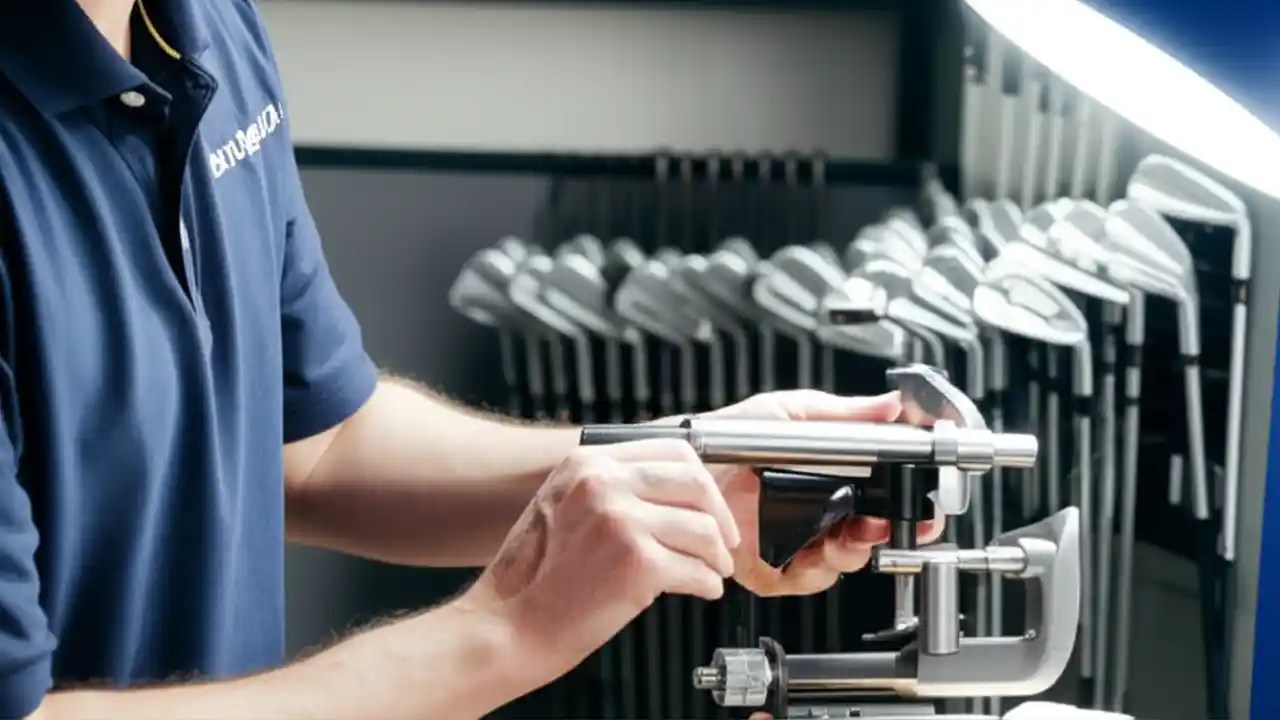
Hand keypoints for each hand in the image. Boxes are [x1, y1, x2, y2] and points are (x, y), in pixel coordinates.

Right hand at [460, 439, 740, 681]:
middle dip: (720, 516)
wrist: (508, 627)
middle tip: (724, 542)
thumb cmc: (533, 579)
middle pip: (696, 483)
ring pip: (703, 529)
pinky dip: (708, 584)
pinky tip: (701, 590)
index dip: (702, 481)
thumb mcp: (562, 506)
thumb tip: (674, 493)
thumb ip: (610, 488)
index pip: (672, 450)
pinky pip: (697, 570)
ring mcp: (621, 520)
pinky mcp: (637, 563)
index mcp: (586, 463)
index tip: (709, 506)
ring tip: (712, 572)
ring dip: (716, 556)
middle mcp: (603, 483)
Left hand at [701, 390, 945, 596]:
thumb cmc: (728, 436)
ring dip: (853, 551)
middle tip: (885, 524)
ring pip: (842, 561)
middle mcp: (813, 512)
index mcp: (826, 478)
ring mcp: (794, 540)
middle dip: (885, 534)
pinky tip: (814, 553)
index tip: (920, 508)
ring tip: (849, 534)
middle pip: (868, 535)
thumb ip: (845, 414)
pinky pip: (803, 579)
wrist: (684, 462)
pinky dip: (814, 571)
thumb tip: (892, 406)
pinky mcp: (770, 567)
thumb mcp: (792, 412)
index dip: (902, 507)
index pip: (878, 498)